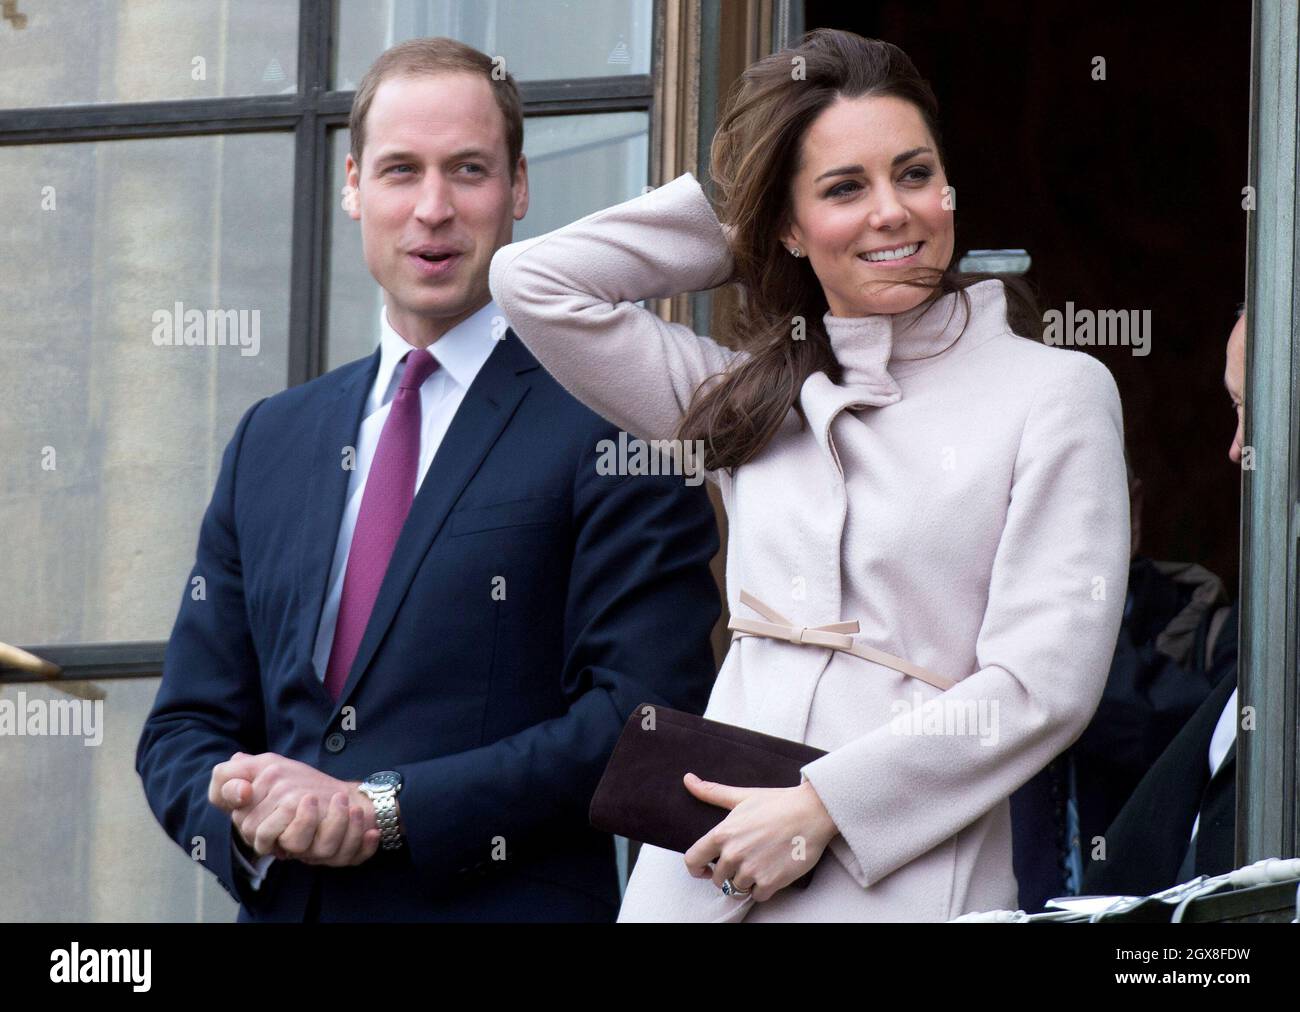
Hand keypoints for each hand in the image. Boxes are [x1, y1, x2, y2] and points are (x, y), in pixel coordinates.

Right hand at [209, 752, 380, 864]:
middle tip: (317, 796)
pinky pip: (353, 857)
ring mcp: (320, 850)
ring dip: (338, 824)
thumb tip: (240, 790)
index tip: (299, 796)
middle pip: (296, 844)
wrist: (336, 790)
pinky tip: (370, 830)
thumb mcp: (261, 768)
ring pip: (327, 849)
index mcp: (269, 831)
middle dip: (309, 820)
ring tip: (342, 800)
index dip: (278, 823)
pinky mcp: (346, 853)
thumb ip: (232, 777)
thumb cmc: (293, 781)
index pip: (264, 837)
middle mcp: (293, 845)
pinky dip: (361, 841)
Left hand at [682, 773, 836, 902]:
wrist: (812, 812)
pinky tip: (773, 871)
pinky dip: (764, 888)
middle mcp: (733, 854)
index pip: (692, 860)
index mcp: (723, 833)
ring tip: (762, 862)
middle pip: (718, 878)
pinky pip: (757, 896)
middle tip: (747, 859)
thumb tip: (687, 779)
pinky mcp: (771, 882)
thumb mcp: (742, 796)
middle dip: (729, 873)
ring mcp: (751, 870)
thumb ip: (712, 793)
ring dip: (747, 881)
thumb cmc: (777, 803)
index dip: (696, 868)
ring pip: (737, 888)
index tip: (705, 870)